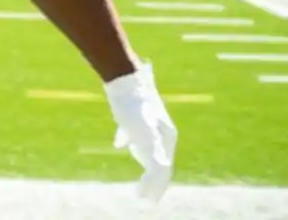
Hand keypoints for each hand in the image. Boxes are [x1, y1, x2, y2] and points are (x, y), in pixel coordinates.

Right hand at [104, 62, 177, 202]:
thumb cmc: (127, 99)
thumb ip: (127, 134)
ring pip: (162, 172)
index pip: (163, 159)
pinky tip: (142, 192)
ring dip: (152, 188)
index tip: (147, 187)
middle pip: (165, 168)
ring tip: (144, 200)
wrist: (128, 86)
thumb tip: (119, 145)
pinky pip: (155, 169)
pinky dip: (149, 183)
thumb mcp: (128, 121)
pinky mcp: (153, 143)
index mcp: (165, 133)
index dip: (155, 175)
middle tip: (148, 200)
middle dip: (156, 185)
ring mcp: (161, 142)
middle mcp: (167, 139)